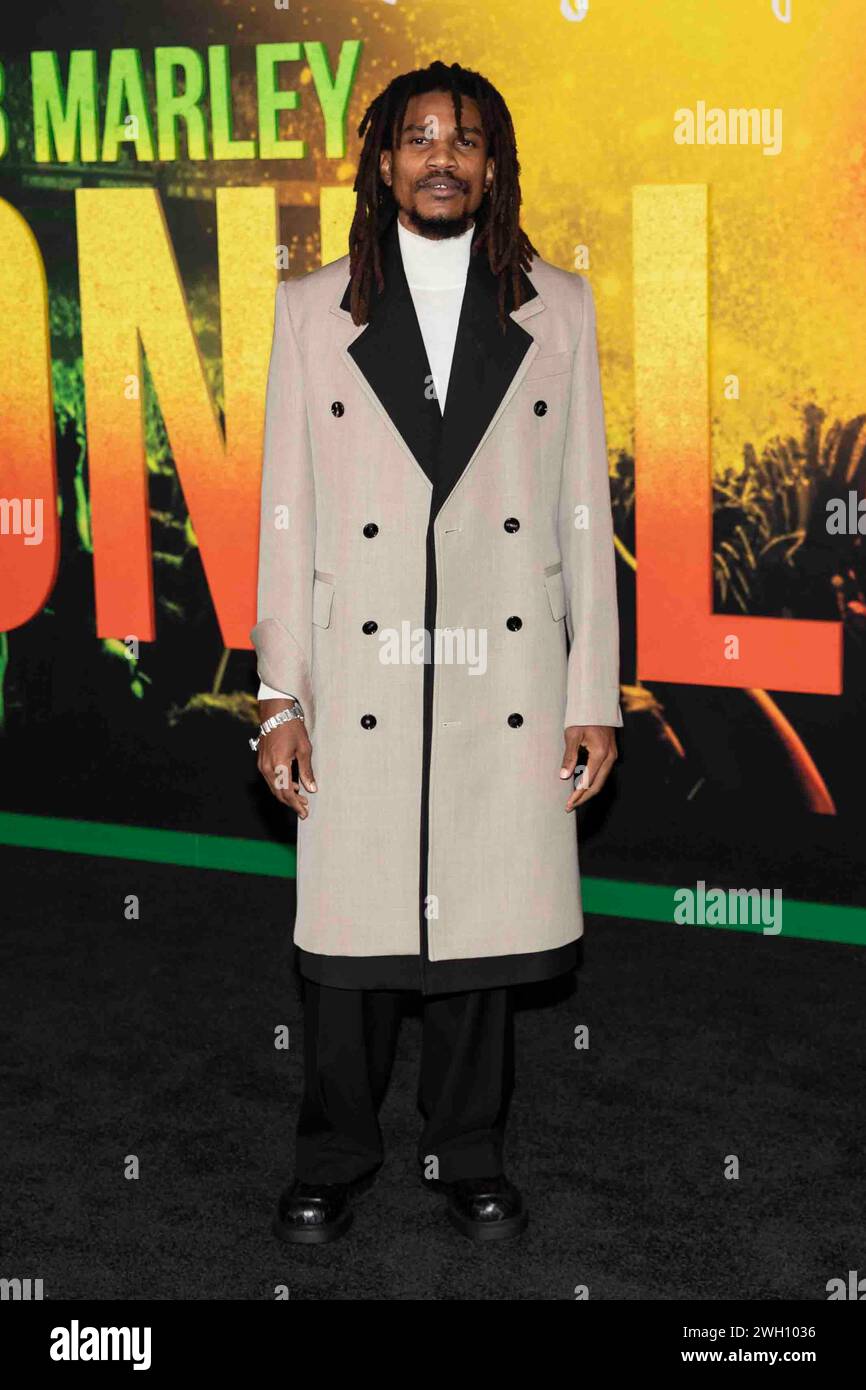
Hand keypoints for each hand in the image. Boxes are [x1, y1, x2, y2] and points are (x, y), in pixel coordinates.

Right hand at [257, 699, 315, 818]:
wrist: (276, 712)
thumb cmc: (292, 728)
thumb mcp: (304, 749)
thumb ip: (306, 771)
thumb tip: (311, 788)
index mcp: (279, 765)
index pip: (287, 793)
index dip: (296, 805)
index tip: (305, 812)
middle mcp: (267, 767)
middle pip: (278, 793)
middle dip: (291, 802)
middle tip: (305, 807)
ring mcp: (262, 764)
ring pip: (273, 787)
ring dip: (286, 794)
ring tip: (301, 797)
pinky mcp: (261, 760)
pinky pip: (270, 779)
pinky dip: (281, 785)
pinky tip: (292, 784)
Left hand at [560, 725, 617, 811]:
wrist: (597, 705)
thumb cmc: (583, 718)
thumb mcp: (572, 735)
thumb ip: (569, 756)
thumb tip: (564, 776)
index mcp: (600, 753)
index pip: (588, 781)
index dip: (578, 795)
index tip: (568, 803)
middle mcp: (609, 757)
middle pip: (597, 785)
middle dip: (583, 797)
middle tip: (569, 806)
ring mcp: (612, 756)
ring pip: (601, 780)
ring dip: (588, 791)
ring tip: (574, 799)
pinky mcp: (610, 754)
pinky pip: (602, 773)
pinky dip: (592, 782)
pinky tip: (580, 786)